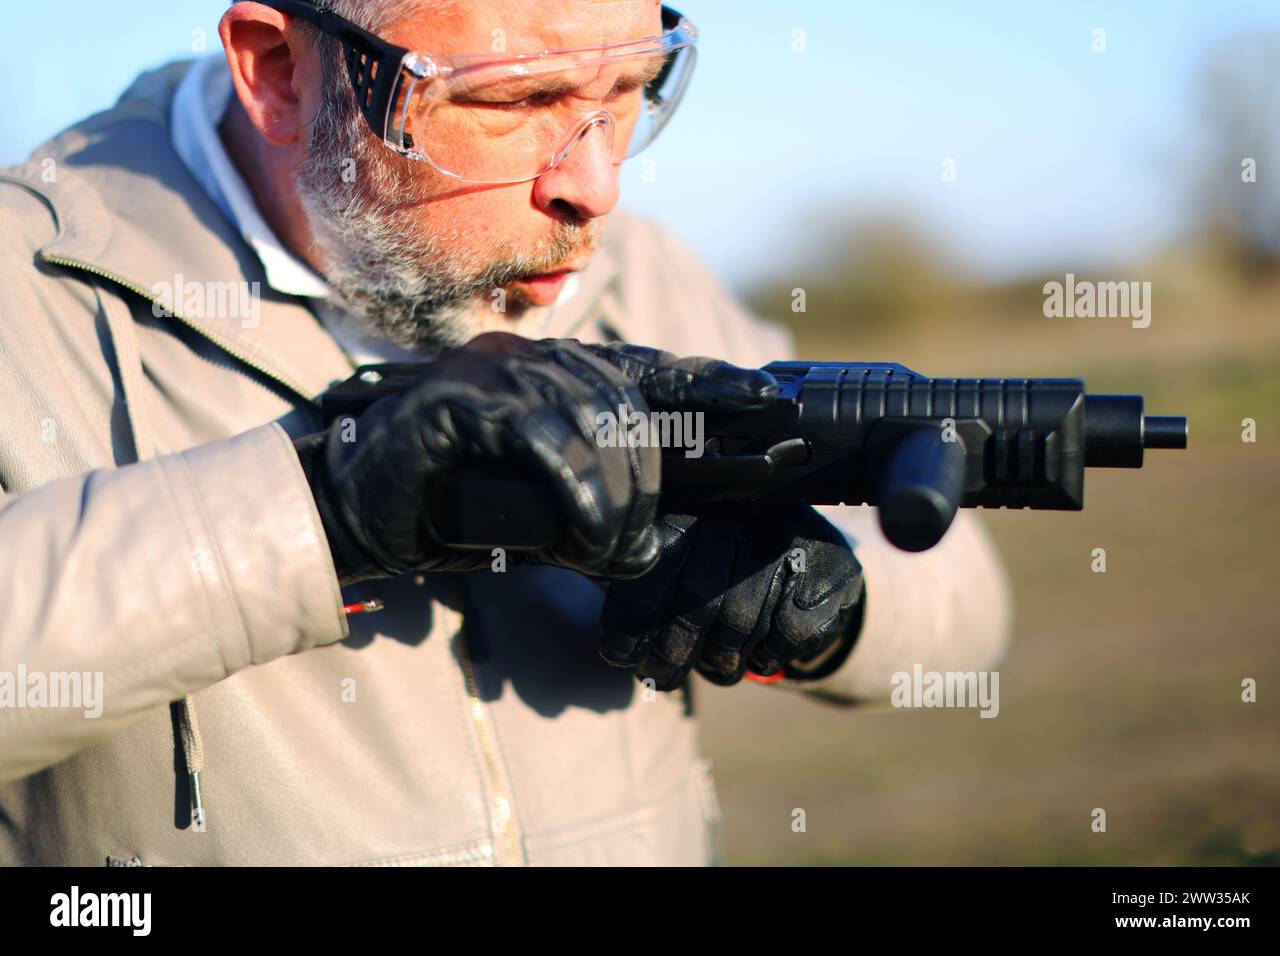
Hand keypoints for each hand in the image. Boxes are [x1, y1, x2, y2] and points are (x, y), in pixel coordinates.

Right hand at [296, 333, 777, 583]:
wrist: (357, 510)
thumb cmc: (457, 510)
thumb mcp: (548, 515)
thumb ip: (605, 510)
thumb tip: (659, 538)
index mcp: (563, 376)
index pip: (657, 375)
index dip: (716, 388)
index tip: (774, 405)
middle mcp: (537, 357)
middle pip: (636, 405)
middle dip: (655, 483)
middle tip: (639, 545)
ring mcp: (499, 369)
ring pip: (597, 420)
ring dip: (617, 498)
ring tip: (608, 550)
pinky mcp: (462, 396)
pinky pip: (544, 436)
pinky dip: (576, 489)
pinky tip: (587, 531)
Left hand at [599, 504, 865, 690]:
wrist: (813, 568)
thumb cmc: (730, 572)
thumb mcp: (684, 563)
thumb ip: (648, 587)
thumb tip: (614, 645)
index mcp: (696, 504)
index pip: (655, 568)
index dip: (633, 621)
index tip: (620, 657)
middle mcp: (742, 510)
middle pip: (698, 600)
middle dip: (675, 651)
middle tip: (662, 677)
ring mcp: (790, 536)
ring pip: (741, 621)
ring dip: (722, 660)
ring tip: (715, 669)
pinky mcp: (831, 568)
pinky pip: (786, 632)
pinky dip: (766, 656)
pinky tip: (758, 657)